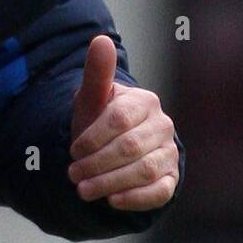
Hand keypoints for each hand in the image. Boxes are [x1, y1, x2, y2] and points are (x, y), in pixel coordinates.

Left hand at [68, 35, 179, 210]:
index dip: (93, 138)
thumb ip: (97, 74)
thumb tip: (100, 40)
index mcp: (145, 102)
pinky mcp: (171, 179)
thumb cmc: (99, 122)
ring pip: (143, 170)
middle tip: (72, 175)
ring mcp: (169, 153)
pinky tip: (111, 201)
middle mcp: (163, 126)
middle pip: (130, 147)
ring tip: (82, 190)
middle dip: (97, 163)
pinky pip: (159, 191)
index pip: (120, 119)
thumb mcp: (92, 100)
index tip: (72, 151)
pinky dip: (135, 199)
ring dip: (110, 183)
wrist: (110, 152)